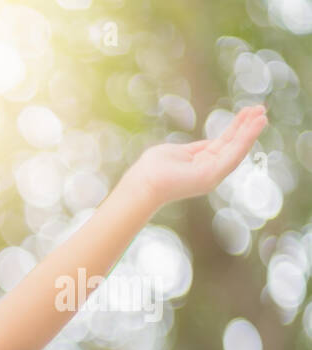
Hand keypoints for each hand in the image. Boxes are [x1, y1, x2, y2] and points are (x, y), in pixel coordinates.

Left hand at [123, 105, 267, 207]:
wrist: (143, 183)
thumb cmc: (153, 169)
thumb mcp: (178, 152)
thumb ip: (195, 149)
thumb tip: (209, 144)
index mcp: (202, 165)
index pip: (224, 144)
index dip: (236, 128)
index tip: (247, 113)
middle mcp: (210, 171)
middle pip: (233, 145)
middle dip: (247, 127)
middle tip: (261, 108)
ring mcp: (213, 175)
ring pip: (237, 149)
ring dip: (251, 131)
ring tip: (263, 114)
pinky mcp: (212, 175)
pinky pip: (234, 154)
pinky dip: (246, 138)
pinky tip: (256, 124)